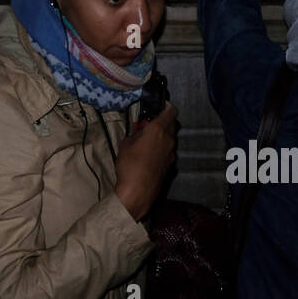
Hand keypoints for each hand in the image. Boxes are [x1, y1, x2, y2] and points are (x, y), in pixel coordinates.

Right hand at [115, 103, 178, 220]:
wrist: (138, 191)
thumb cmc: (129, 165)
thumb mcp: (125, 143)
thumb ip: (135, 133)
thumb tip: (139, 130)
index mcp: (158, 129)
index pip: (171, 111)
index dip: (166, 107)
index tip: (158, 108)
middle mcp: (169, 139)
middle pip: (171, 124)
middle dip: (161, 123)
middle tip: (147, 127)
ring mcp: (172, 153)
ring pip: (170, 139)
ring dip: (161, 137)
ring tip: (145, 144)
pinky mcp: (171, 165)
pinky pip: (167, 151)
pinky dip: (161, 150)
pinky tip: (148, 157)